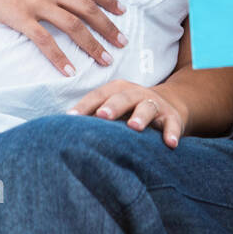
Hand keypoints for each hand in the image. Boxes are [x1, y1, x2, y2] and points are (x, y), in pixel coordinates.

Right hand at [0, 0, 126, 75]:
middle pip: (88, 9)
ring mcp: (36, 3)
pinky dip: (59, 57)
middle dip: (109, 27)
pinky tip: (69, 70)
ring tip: (105, 60)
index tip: (122, 11)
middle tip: (122, 42)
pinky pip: (45, 41)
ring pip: (73, 26)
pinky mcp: (20, 17)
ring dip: (92, 45)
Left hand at [67, 79, 187, 147]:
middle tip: (102, 116)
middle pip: (123, 97)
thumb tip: (59, 131)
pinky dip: (172, 132)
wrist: (170, 103)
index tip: (70, 118)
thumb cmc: (129, 109)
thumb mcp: (112, 108)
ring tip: (134, 127)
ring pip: (148, 107)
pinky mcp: (172, 116)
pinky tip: (170, 143)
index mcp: (117, 90)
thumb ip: (92, 116)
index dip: (85, 105)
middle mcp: (136, 93)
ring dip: (141, 116)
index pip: (99, 95)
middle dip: (113, 106)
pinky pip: (173, 124)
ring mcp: (155, 104)